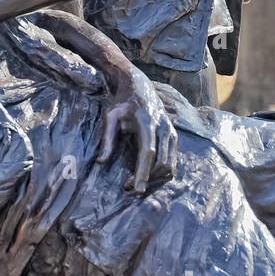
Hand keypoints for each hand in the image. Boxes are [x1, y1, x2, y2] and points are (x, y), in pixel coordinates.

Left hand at [97, 66, 176, 193]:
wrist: (139, 87)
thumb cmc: (121, 103)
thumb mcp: (110, 116)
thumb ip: (107, 138)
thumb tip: (101, 161)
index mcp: (147, 122)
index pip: (148, 152)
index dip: (143, 172)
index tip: (136, 188)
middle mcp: (163, 127)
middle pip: (161, 162)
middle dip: (146, 178)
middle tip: (128, 187)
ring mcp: (171, 132)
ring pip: (169, 164)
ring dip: (154, 178)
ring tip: (135, 182)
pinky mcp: (173, 136)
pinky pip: (172, 161)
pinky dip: (161, 172)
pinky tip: (147, 175)